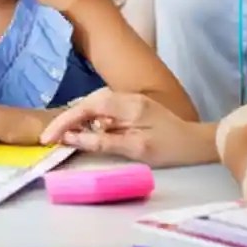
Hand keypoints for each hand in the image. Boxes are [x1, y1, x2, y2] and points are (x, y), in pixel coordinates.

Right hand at [40, 89, 214, 166]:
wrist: (198, 142)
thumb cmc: (171, 148)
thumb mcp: (136, 148)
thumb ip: (103, 142)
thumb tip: (72, 139)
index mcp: (128, 104)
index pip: (87, 106)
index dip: (65, 121)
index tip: (48, 137)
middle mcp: (126, 97)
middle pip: (87, 103)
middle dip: (66, 120)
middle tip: (51, 139)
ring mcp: (129, 100)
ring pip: (94, 106)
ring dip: (77, 120)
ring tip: (63, 137)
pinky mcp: (131, 107)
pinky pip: (103, 111)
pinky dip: (89, 121)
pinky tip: (84, 133)